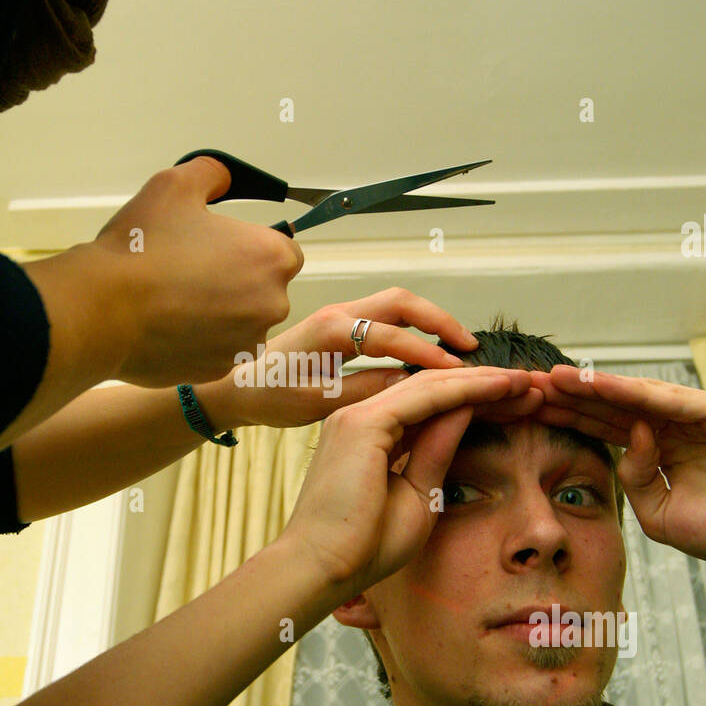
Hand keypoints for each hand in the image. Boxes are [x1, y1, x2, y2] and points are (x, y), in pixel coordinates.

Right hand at [90, 157, 303, 387]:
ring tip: (175, 300)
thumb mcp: (176, 184)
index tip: (220, 247)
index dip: (252, 247)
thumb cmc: (142, 246)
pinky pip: (219, 350)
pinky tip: (169, 325)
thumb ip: (213, 174)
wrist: (104, 310)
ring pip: (243, 323)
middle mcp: (272, 305)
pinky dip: (202, 340)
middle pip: (266, 290)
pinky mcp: (220, 370)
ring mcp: (246, 343)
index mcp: (271, 257)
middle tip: (191, 270)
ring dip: (221, 313)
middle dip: (238, 281)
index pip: (285, 252)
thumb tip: (225, 178)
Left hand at [204, 289, 480, 429]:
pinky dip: (413, 325)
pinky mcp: (340, 323)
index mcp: (331, 332)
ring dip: (429, 320)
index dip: (427, 353)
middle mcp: (338, 313)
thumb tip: (409, 384)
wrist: (236, 385)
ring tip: (456, 346)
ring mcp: (340, 314)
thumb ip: (364, 390)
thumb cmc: (269, 395)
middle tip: (469, 347)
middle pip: (402, 302)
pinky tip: (427, 348)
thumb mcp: (317, 403)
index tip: (457, 370)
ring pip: (396, 304)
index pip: (392, 337)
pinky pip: (386, 316)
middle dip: (439, 321)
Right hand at [280, 367, 536, 599]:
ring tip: (525, 383)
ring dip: (483, 382)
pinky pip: (425, 397)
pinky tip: (501, 389)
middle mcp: (360, 416)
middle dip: (485, 386)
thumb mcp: (418, 495)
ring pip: (432, 384)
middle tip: (531, 388)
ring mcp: (358, 415)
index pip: (430, 406)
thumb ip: (437, 453)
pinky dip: (466, 389)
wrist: (322, 568)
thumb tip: (465, 418)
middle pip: (433, 388)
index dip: (476, 402)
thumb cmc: (364, 546)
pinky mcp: (363, 423)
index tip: (519, 407)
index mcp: (368, 436)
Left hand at [528, 366, 705, 562]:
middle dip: (567, 396)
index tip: (526, 412)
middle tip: (522, 385)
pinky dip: (626, 391)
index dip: (566, 418)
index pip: (603, 428)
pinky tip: (593, 385)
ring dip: (589, 386)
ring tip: (551, 378)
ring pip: (630, 396)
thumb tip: (630, 440)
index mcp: (659, 449)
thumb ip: (635, 480)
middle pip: (608, 406)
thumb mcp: (661, 516)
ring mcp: (691, 416)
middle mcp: (672, 427)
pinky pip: (662, 399)